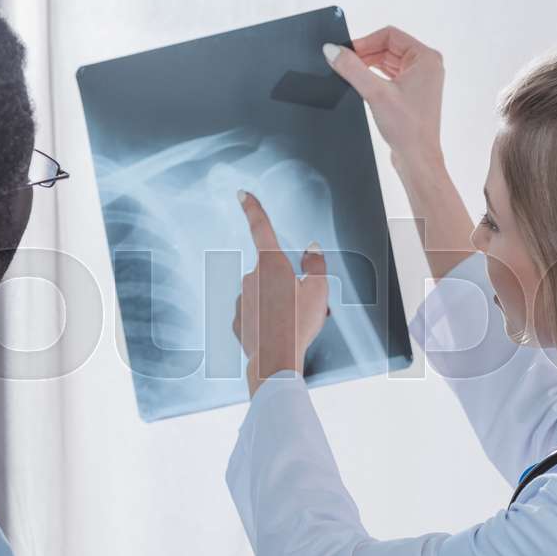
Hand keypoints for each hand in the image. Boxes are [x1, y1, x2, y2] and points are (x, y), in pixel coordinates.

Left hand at [232, 190, 330, 396]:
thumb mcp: (319, 292)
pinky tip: (278, 334)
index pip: (261, 229)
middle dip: (288, 285)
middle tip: (306, 306)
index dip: (252, 209)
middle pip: (273, 274)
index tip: (242, 194)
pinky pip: (255, 314)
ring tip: (295, 324)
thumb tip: (311, 250)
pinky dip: (267, 320)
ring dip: (279, 303)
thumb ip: (316, 264)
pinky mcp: (237, 320)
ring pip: (265, 295)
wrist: (275, 361)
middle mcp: (251, 278)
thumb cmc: (298, 325)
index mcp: (271, 266)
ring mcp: (241, 299)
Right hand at [323, 25, 445, 171]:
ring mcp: (420, 79)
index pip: (390, 35)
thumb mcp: (375, 93)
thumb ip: (352, 69)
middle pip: (388, 47)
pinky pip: (389, 74)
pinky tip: (361, 85)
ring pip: (387, 61)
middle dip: (365, 54)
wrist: (417, 158)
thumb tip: (332, 50)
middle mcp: (426, 66)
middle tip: (344, 63)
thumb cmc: (407, 128)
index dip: (366, 41)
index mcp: (426, 58)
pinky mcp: (411, 92)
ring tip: (350, 75)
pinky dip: (374, 76)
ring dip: (368, 65)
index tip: (346, 52)